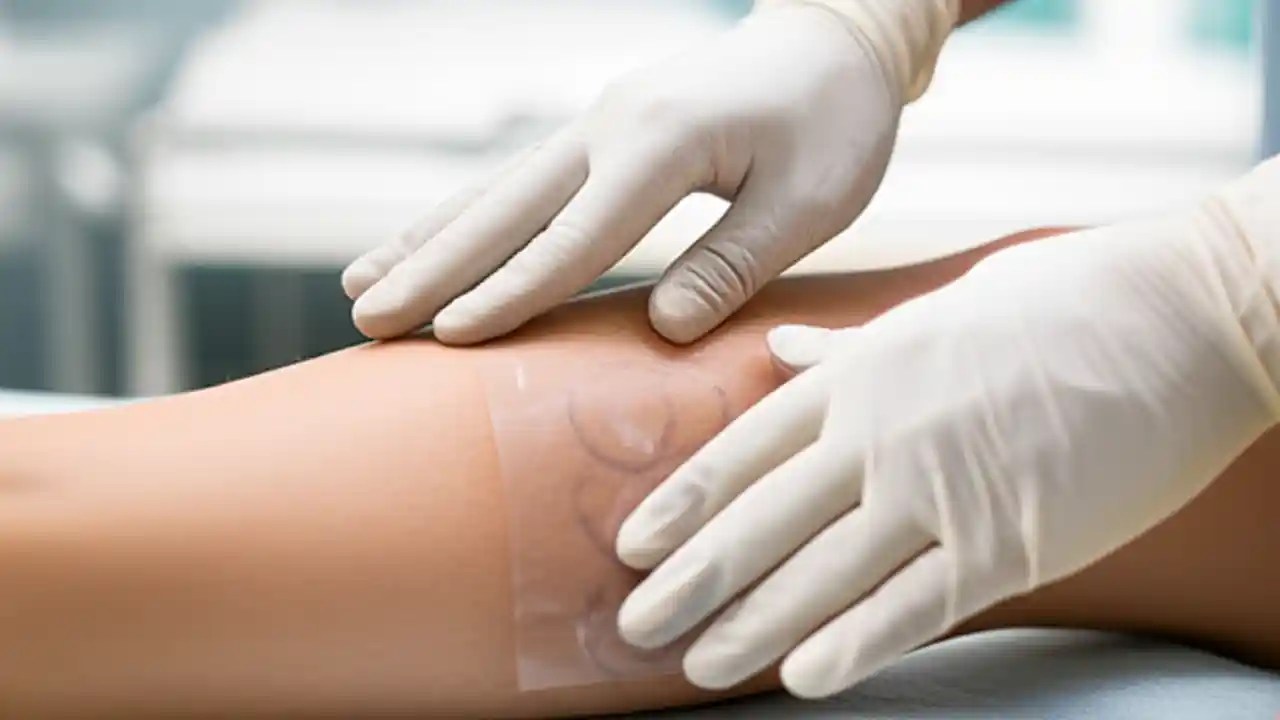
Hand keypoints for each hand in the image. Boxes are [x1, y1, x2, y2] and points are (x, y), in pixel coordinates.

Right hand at [342, 4, 903, 343]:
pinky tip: (424, 243)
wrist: (829, 41)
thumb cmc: (834, 124)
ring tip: (361, 285)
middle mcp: (612, 126)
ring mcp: (597, 123)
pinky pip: (516, 181)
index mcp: (664, 145)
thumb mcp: (812, 202)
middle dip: (436, 268)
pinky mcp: (598, 132)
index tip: (450, 336)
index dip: (514, 290)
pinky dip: (462, 217)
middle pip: (509, 210)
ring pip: (495, 190)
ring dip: (428, 240)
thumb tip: (662, 328)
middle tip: (368, 319)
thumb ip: (734, 264)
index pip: (577, 236)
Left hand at [614, 177, 1279, 697]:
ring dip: (752, 625)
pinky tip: (800, 677)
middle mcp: (881, 433)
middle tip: (634, 626)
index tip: (633, 544)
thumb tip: (780, 353)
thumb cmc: (1058, 303)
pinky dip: (852, 644)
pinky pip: (913, 606)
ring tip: (696, 664)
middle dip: (691, 579)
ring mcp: (940, 489)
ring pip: (822, 572)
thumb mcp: (935, 311)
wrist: (1179, 314)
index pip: (744, 450)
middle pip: (761, 520)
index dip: (681, 504)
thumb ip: (846, 345)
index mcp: (861, 375)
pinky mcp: (1007, 541)